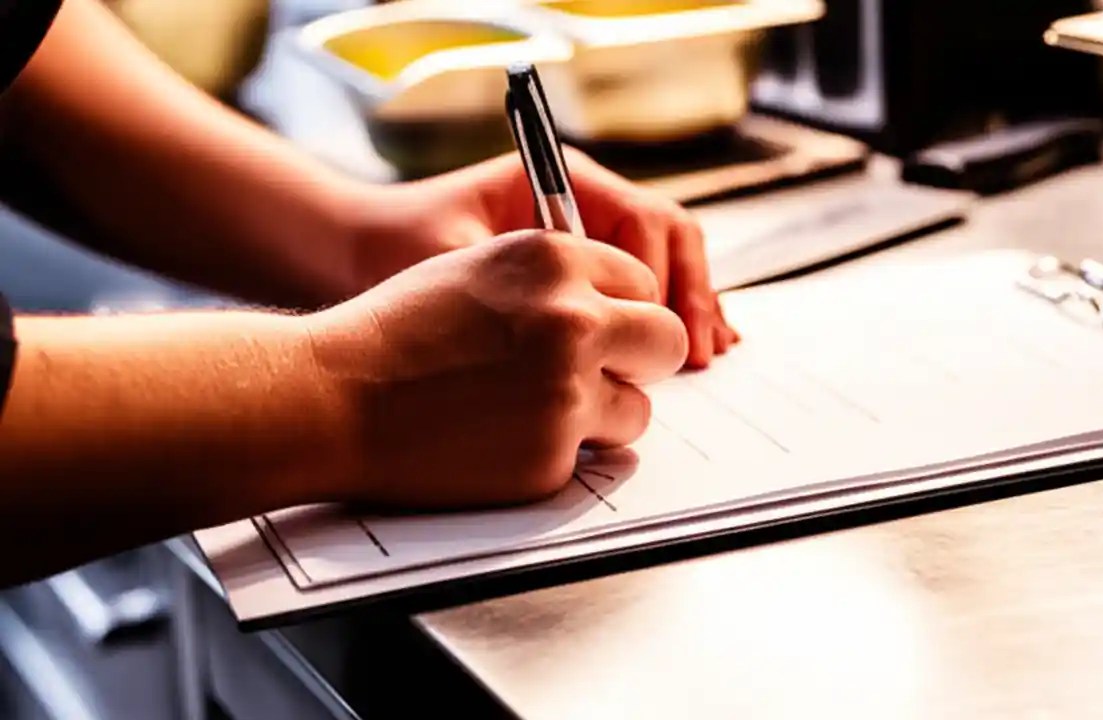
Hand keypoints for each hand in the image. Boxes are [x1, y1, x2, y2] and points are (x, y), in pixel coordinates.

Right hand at [307, 230, 687, 507]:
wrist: (332, 398)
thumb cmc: (394, 332)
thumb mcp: (480, 270)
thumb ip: (555, 283)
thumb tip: (614, 308)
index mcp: (554, 258)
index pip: (643, 281)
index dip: (623, 309)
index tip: (604, 327)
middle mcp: (573, 319)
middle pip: (666, 339)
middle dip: (642, 359)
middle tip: (605, 373)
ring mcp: (567, 391)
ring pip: (640, 408)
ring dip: (604, 413)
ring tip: (538, 410)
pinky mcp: (552, 455)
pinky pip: (592, 457)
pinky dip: (559, 454)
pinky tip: (504, 440)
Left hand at [346, 150, 738, 367]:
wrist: (356, 249)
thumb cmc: (397, 247)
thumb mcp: (461, 264)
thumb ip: (531, 294)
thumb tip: (605, 339)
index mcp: (559, 180)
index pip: (646, 223)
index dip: (666, 284)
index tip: (666, 337)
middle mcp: (581, 199)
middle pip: (670, 240)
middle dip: (691, 297)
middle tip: (700, 354)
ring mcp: (584, 234)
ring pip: (664, 265)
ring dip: (688, 311)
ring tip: (704, 359)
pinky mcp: (578, 269)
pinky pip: (638, 288)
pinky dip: (661, 321)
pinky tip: (678, 357)